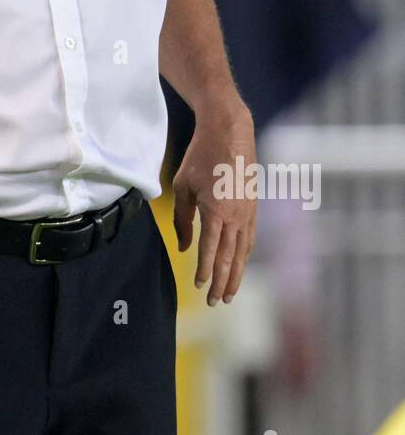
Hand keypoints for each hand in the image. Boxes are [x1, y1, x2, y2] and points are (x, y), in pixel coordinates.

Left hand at [172, 102, 256, 304]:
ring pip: (243, 251)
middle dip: (223, 281)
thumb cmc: (201, 156)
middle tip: (216, 303)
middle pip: (230, 257)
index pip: (210, 250)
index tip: (199, 287)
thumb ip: (181, 219)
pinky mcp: (253, 206)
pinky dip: (245, 255)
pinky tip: (241, 264)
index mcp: (216, 211)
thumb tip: (183, 247)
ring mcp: (248, 212)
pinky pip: (250, 237)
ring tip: (230, 294)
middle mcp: (236, 216)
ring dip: (236, 274)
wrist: (229, 131)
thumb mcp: (183, 186)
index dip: (205, 271)